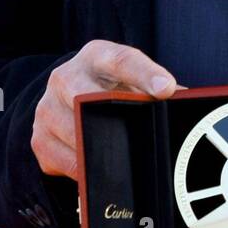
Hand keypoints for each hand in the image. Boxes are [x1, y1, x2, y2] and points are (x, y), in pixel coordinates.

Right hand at [31, 40, 183, 181]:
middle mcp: (65, 77)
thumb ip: (159, 90)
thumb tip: (188, 107)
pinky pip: (65, 162)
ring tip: (125, 158)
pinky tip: (102, 169)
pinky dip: (87, 170)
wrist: (68, 97)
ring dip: (101, 149)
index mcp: (96, 56)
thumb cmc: (112, 89)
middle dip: (112, 117)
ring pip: (75, 134)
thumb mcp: (132, 80)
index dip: (145, 74)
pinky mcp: (39, 140)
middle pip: (85, 97)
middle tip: (139, 138)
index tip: (166, 89)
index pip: (122, 60)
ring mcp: (47, 108)